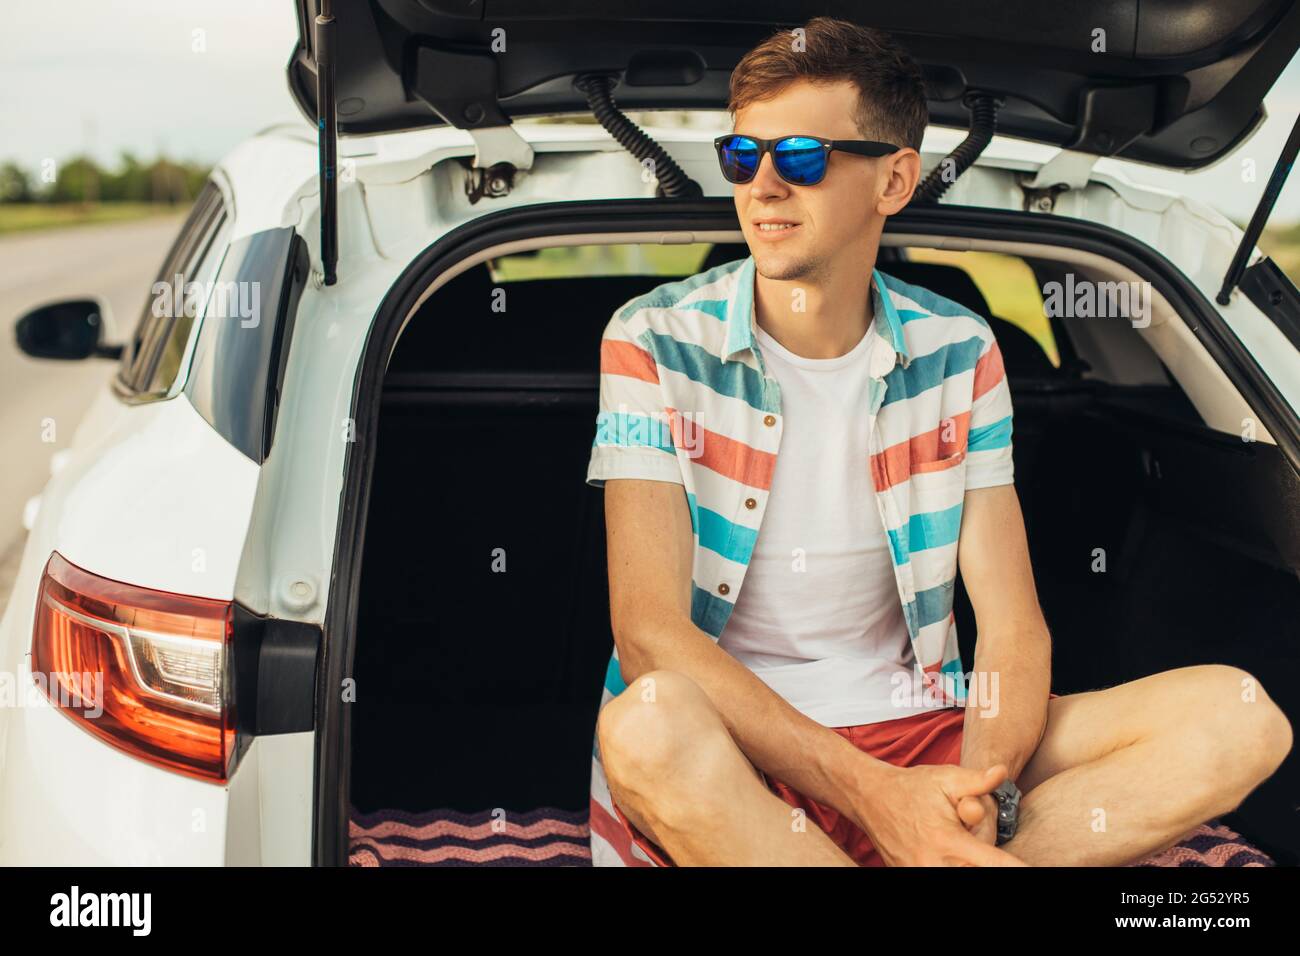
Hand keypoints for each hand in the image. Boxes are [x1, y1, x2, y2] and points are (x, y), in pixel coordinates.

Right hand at [850, 762, 1025, 865]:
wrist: (871, 797)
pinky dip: (950, 862)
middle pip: (977, 870)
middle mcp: (933, 864)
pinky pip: (941, 873)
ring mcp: (919, 873)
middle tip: (966, 828)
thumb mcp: (946, 778)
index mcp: (947, 840)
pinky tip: (941, 846)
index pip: (992, 863)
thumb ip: (977, 781)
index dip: (1014, 868)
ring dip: (966, 859)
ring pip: (960, 872)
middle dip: (985, 857)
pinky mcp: (909, 875)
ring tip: (951, 835)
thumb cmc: (913, 787)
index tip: (1032, 870)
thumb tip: (1002, 773)